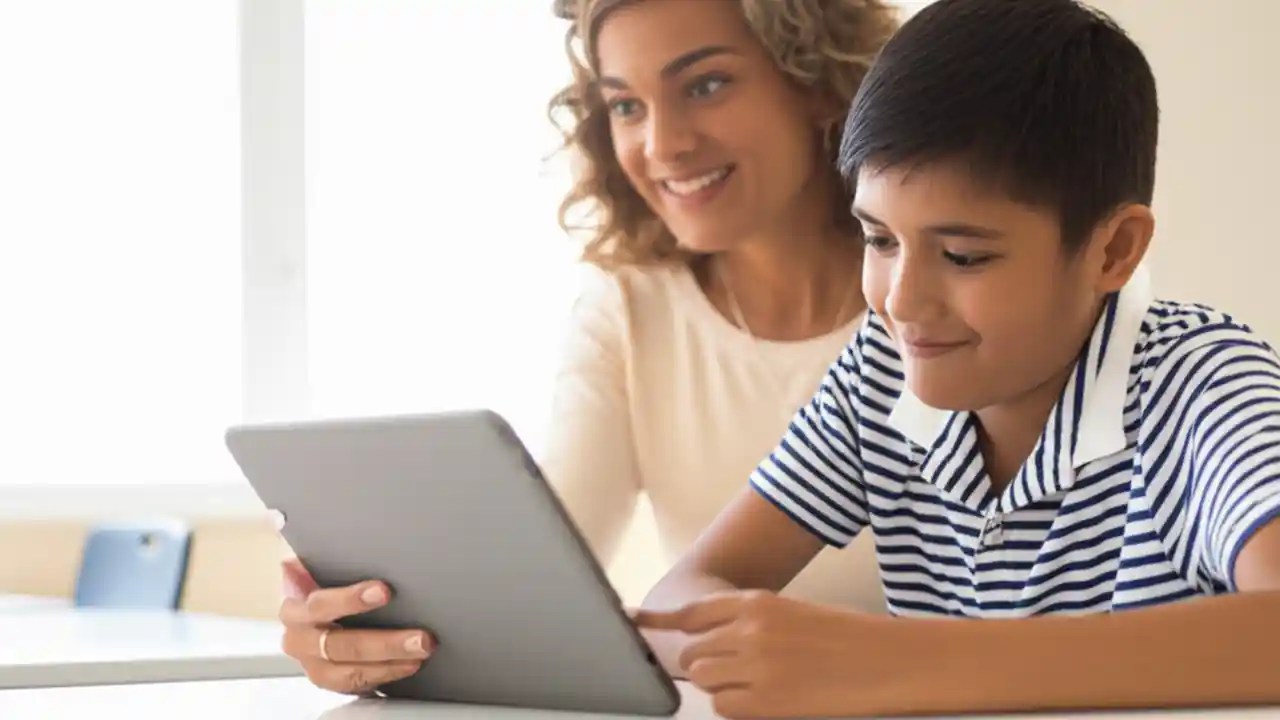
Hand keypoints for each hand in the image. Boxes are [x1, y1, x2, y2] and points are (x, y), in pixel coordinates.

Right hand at [279, 558, 435, 694]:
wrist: (309, 617)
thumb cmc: (322, 587)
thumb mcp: (319, 568)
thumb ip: (322, 553)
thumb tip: (301, 523)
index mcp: (295, 607)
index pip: (320, 604)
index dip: (351, 599)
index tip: (384, 591)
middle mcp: (299, 639)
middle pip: (340, 644)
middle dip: (385, 641)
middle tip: (420, 636)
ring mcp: (313, 664)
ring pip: (351, 669)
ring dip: (391, 660)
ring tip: (421, 649)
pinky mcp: (328, 681)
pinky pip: (357, 683)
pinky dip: (386, 674)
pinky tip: (409, 664)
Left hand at [633, 590, 904, 718]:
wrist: (885, 661)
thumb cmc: (841, 638)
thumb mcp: (789, 614)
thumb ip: (745, 622)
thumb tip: (702, 641)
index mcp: (756, 603)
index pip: (692, 614)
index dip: (662, 621)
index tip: (636, 621)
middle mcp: (749, 630)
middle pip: (693, 651)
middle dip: (706, 662)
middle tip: (736, 669)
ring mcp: (756, 667)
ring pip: (703, 679)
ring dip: (719, 684)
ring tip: (756, 683)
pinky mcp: (767, 702)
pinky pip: (723, 707)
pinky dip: (735, 707)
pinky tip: (764, 700)